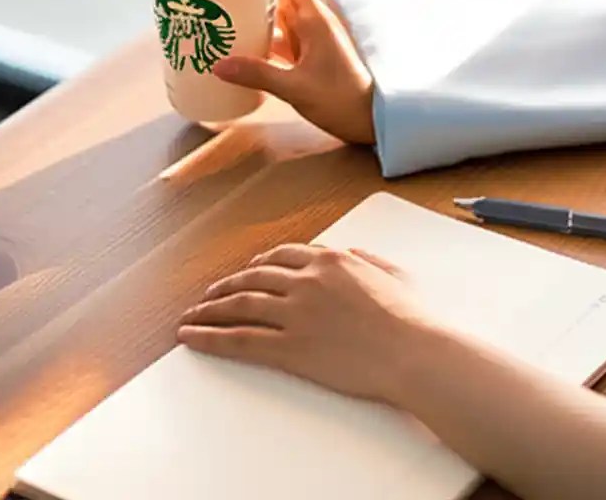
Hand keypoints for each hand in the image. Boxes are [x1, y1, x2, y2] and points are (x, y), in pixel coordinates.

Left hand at [178, 245, 431, 403]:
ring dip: (211, 309)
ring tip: (192, 316)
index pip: (284, 255)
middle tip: (211, 295)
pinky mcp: (288, 347)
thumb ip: (369, 260)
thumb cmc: (411, 319)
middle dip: (228, 285)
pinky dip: (209, 337)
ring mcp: (295, 313)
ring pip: (240, 304)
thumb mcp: (394, 275)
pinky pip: (239, 339)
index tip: (249, 270)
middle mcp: (308, 281)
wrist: (414, 352)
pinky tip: (192, 338)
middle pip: (254, 277)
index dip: (260, 263)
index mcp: (332, 261)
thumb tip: (354, 253)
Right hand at [212, 0, 376, 144]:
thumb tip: (218, 65)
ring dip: (252, 12)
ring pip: (276, 16)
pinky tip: (236, 44)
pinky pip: (278, 39)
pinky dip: (260, 38)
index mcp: (313, 17)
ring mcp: (309, 38)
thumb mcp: (295, 88)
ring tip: (215, 7)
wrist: (368, 120)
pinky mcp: (306, 56)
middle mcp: (311, 21)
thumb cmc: (340, 99)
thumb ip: (257, 74)